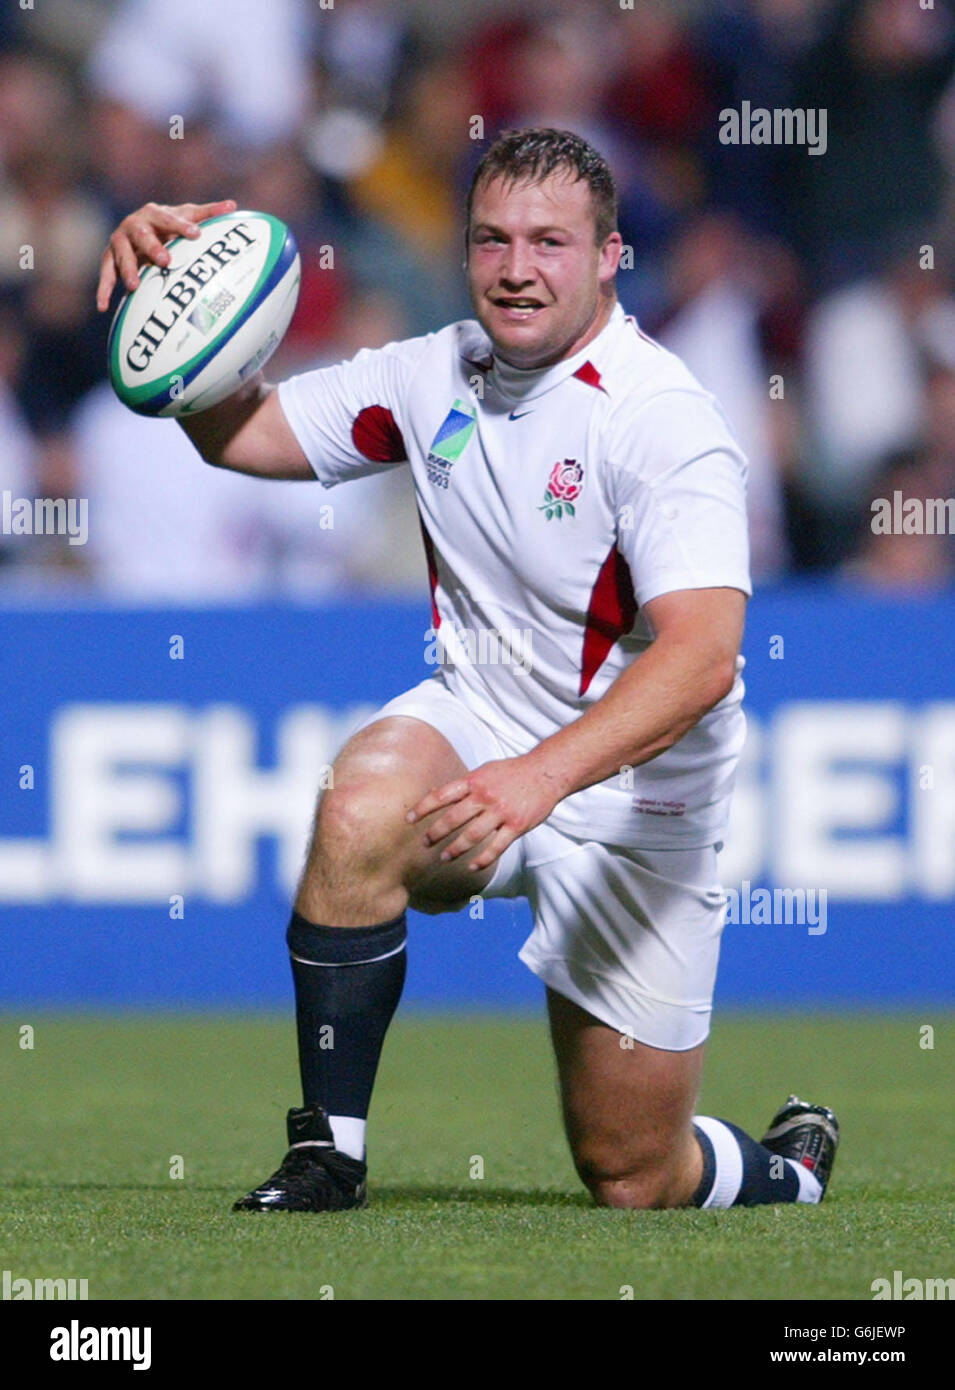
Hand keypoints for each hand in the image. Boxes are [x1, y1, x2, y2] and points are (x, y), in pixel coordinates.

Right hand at [95, 199, 237, 311]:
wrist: (141, 229)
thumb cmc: (170, 225)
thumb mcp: (188, 217)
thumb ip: (208, 214)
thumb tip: (233, 205)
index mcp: (153, 213)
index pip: (167, 218)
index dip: (180, 225)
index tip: (196, 234)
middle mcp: (133, 225)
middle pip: (141, 235)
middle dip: (152, 248)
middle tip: (166, 261)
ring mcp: (119, 242)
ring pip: (120, 255)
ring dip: (127, 270)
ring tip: (134, 286)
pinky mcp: (109, 259)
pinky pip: (105, 274)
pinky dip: (103, 290)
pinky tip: (102, 307)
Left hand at [406, 754, 567, 871]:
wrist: (546, 772)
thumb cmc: (512, 772)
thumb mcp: (484, 771)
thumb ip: (464, 785)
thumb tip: (436, 793)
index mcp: (475, 781)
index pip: (442, 795)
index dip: (423, 807)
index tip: (408, 819)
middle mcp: (486, 796)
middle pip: (454, 818)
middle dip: (436, 832)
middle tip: (424, 843)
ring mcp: (502, 812)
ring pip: (473, 835)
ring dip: (455, 849)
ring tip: (443, 857)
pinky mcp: (517, 826)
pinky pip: (497, 847)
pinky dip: (482, 859)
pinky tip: (471, 866)